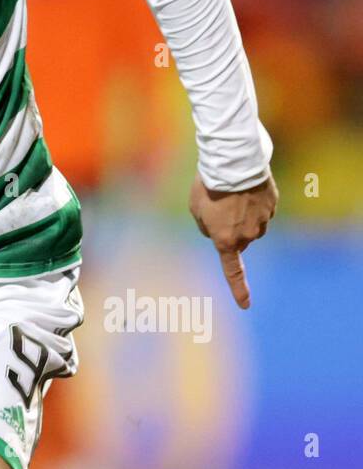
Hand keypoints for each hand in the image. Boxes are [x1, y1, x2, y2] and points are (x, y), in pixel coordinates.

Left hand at [188, 173, 278, 308]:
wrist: (232, 163)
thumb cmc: (208, 187)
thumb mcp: (196, 209)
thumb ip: (206, 226)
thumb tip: (216, 231)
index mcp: (226, 241)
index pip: (232, 271)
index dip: (239, 289)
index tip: (245, 305)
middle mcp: (248, 235)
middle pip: (241, 240)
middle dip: (232, 230)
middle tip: (220, 207)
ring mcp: (263, 220)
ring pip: (254, 225)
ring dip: (244, 215)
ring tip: (231, 194)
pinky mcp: (272, 205)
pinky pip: (263, 209)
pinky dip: (254, 202)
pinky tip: (245, 188)